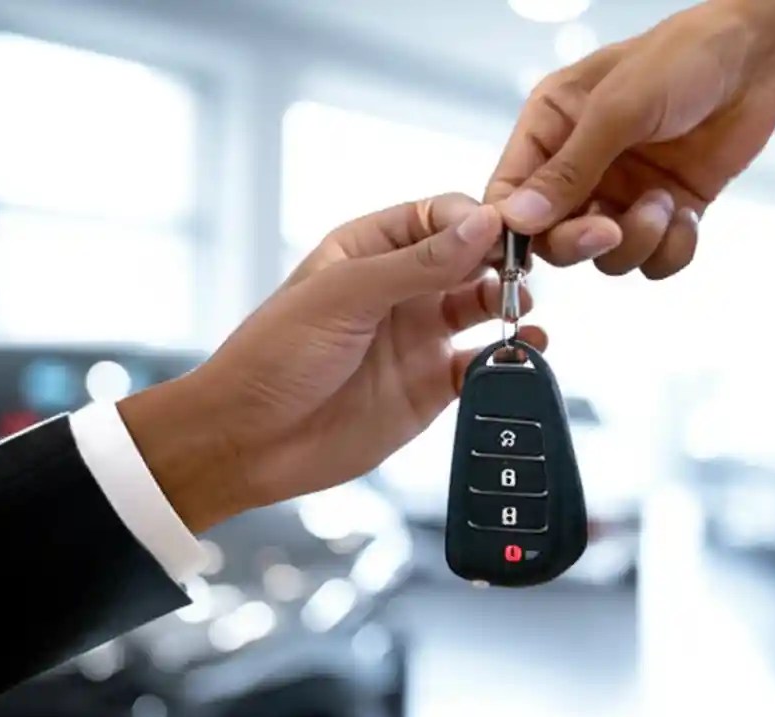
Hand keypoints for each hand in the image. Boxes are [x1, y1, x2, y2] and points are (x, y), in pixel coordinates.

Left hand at [118, 194, 543, 532]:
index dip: (477, 219)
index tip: (508, 233)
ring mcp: (418, 337)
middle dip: (504, 259)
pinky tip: (526, 350)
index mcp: (369, 249)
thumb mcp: (344, 295)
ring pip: (484, 308)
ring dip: (512, 304)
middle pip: (471, 258)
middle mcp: (400, 289)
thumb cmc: (272, 358)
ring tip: (524, 309)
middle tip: (527, 270)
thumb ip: (419, 263)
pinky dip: (511, 357)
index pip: (440, 215)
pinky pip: (485, 364)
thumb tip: (482, 225)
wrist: (248, 443)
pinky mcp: (432, 386)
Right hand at [485, 0, 774, 278]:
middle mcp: (582, 165)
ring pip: (605, 256)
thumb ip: (569, 167)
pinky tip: (687, 213)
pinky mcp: (666, 212)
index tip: (526, 252)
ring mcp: (624, 193)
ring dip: (636, 241)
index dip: (511, 230)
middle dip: (581, 242)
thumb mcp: (619, 108)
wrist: (762, 61)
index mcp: (552, 127)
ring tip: (664, 202)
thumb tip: (519, 220)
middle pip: (552, 238)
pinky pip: (653, 259)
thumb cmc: (685, 59)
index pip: (509, 193)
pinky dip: (670, 248)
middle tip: (611, 230)